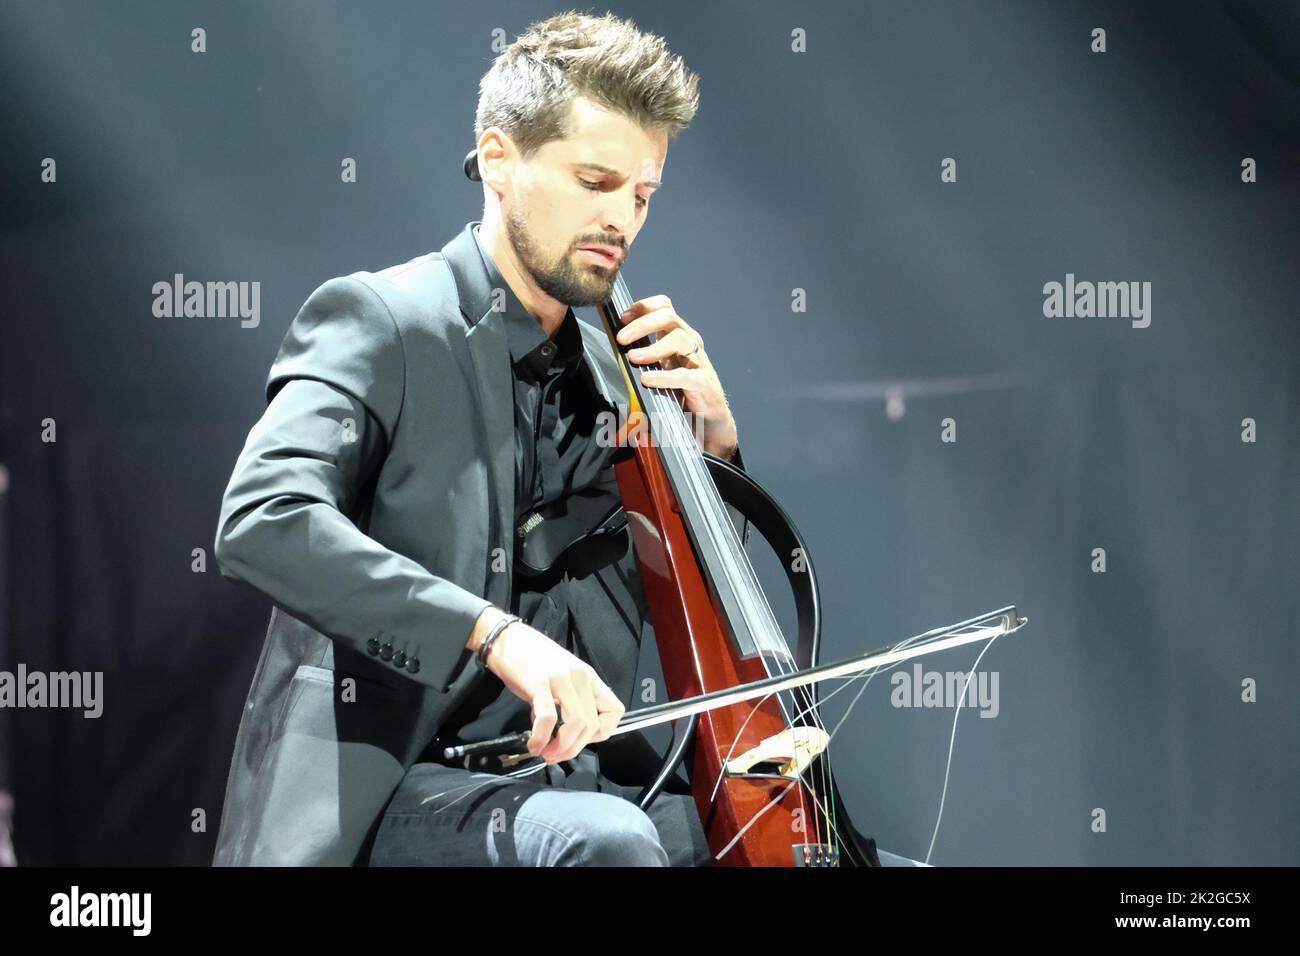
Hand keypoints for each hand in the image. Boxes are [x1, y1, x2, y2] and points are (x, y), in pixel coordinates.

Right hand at [481, 616, 623, 763]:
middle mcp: (581, 678)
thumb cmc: (533, 661)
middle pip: (593, 725)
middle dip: (574, 748)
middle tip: (555, 755)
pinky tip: (533, 744)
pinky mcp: (539, 682)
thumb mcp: (561, 680)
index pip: (615, 711)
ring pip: (577, 724)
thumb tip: (560, 734)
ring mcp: (561, 679)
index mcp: (589, 678)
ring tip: (545, 752)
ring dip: (561, 747)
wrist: (507, 639)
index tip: (579, 738)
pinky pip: (548, 718)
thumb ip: (566, 704)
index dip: (601, 732)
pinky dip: (541, 738)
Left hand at [616, 295, 737, 459]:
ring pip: (679, 339)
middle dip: (642, 324)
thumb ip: (643, 356)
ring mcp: (699, 361)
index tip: (621, 318)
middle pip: (669, 317)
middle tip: (621, 338)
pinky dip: (663, 376)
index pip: (664, 307)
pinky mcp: (703, 383)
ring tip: (633, 358)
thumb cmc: (680, 394)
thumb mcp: (659, 369)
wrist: (709, 422)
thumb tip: (615, 349)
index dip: (642, 307)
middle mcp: (690, 343)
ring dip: (652, 347)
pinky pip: (684, 375)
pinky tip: (647, 380)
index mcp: (678, 336)